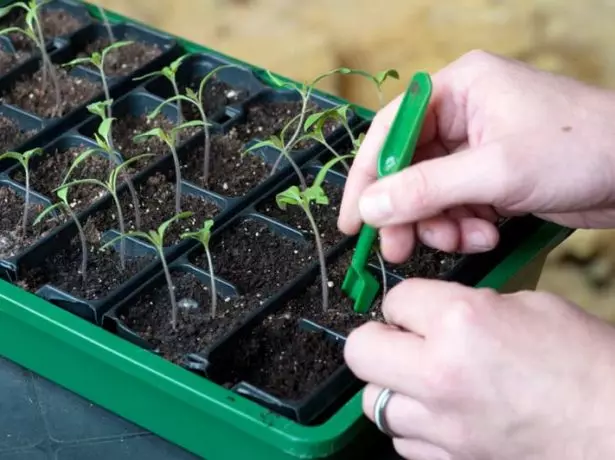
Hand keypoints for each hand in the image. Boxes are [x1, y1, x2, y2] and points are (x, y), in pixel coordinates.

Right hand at [338, 50, 614, 262]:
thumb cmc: (580, 149)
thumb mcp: (496, 171)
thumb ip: (426, 190)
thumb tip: (369, 208)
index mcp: (458, 89)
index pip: (391, 130)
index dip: (367, 177)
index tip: (352, 220)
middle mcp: (462, 113)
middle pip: (408, 167)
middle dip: (408, 211)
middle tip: (398, 249)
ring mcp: (478, 146)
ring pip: (431, 192)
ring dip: (441, 223)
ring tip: (467, 240)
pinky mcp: (493, 174)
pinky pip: (457, 203)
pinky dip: (465, 225)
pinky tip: (488, 233)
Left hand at [344, 279, 614, 459]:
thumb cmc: (589, 367)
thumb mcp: (529, 307)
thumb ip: (469, 305)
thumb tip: (437, 313)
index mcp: (460, 323)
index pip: (394, 300)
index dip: (407, 303)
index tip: (417, 310)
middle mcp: (439, 374)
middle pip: (360, 351)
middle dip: (378, 340)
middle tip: (402, 340)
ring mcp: (441, 425)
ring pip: (374, 401)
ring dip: (392, 386)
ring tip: (423, 380)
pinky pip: (403, 440)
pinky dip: (414, 424)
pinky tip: (442, 413)